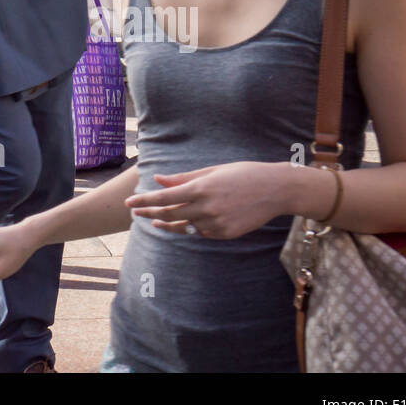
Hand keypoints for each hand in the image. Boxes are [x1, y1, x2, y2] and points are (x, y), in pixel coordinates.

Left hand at [125, 161, 295, 238]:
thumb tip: (158, 179)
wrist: (275, 190)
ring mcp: (217, 223)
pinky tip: (180, 225)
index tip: (130, 202)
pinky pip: (202, 233)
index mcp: (201, 188)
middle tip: (134, 212)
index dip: (145, 200)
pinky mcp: (227, 234)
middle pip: (170, 214)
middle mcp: (207, 208)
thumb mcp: (211, 171)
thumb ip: (183, 178)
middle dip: (150, 212)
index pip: (165, 197)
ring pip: (184, 227)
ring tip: (154, 220)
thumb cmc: (242, 173)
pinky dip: (189, 229)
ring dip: (167, 223)